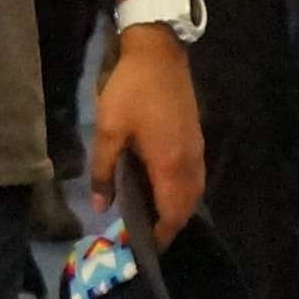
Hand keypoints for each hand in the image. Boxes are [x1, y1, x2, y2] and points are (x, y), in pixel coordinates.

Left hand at [91, 24, 205, 222]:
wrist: (159, 53)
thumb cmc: (131, 90)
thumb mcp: (108, 130)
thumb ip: (104, 171)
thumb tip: (101, 207)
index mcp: (168, 164)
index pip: (172, 213)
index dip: (160, 234)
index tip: (143, 245)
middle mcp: (189, 162)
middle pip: (187, 207)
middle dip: (170, 226)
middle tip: (146, 234)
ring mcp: (196, 149)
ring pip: (194, 192)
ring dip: (178, 209)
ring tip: (153, 216)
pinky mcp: (196, 139)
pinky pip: (195, 177)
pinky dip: (182, 192)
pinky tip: (163, 189)